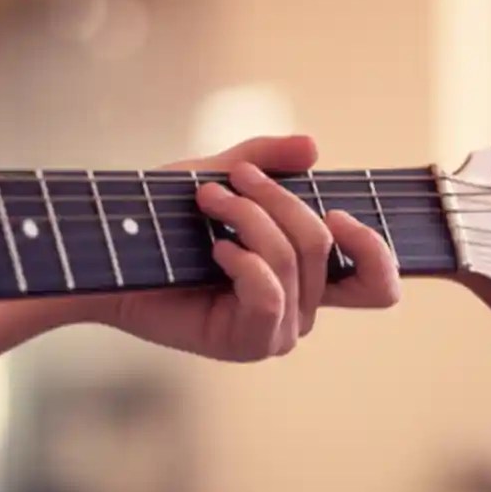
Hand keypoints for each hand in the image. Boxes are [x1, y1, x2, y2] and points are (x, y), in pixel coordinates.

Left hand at [97, 135, 400, 361]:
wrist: (112, 254)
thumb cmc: (162, 223)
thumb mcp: (219, 176)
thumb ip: (266, 161)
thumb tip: (313, 148)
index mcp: (308, 278)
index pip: (378, 284)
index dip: (374, 248)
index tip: (334, 208)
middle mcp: (301, 309)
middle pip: (324, 246)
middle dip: (277, 200)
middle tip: (227, 183)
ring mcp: (276, 331)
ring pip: (292, 261)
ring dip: (248, 219)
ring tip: (207, 203)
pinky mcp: (246, 343)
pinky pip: (269, 296)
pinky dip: (244, 261)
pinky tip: (214, 250)